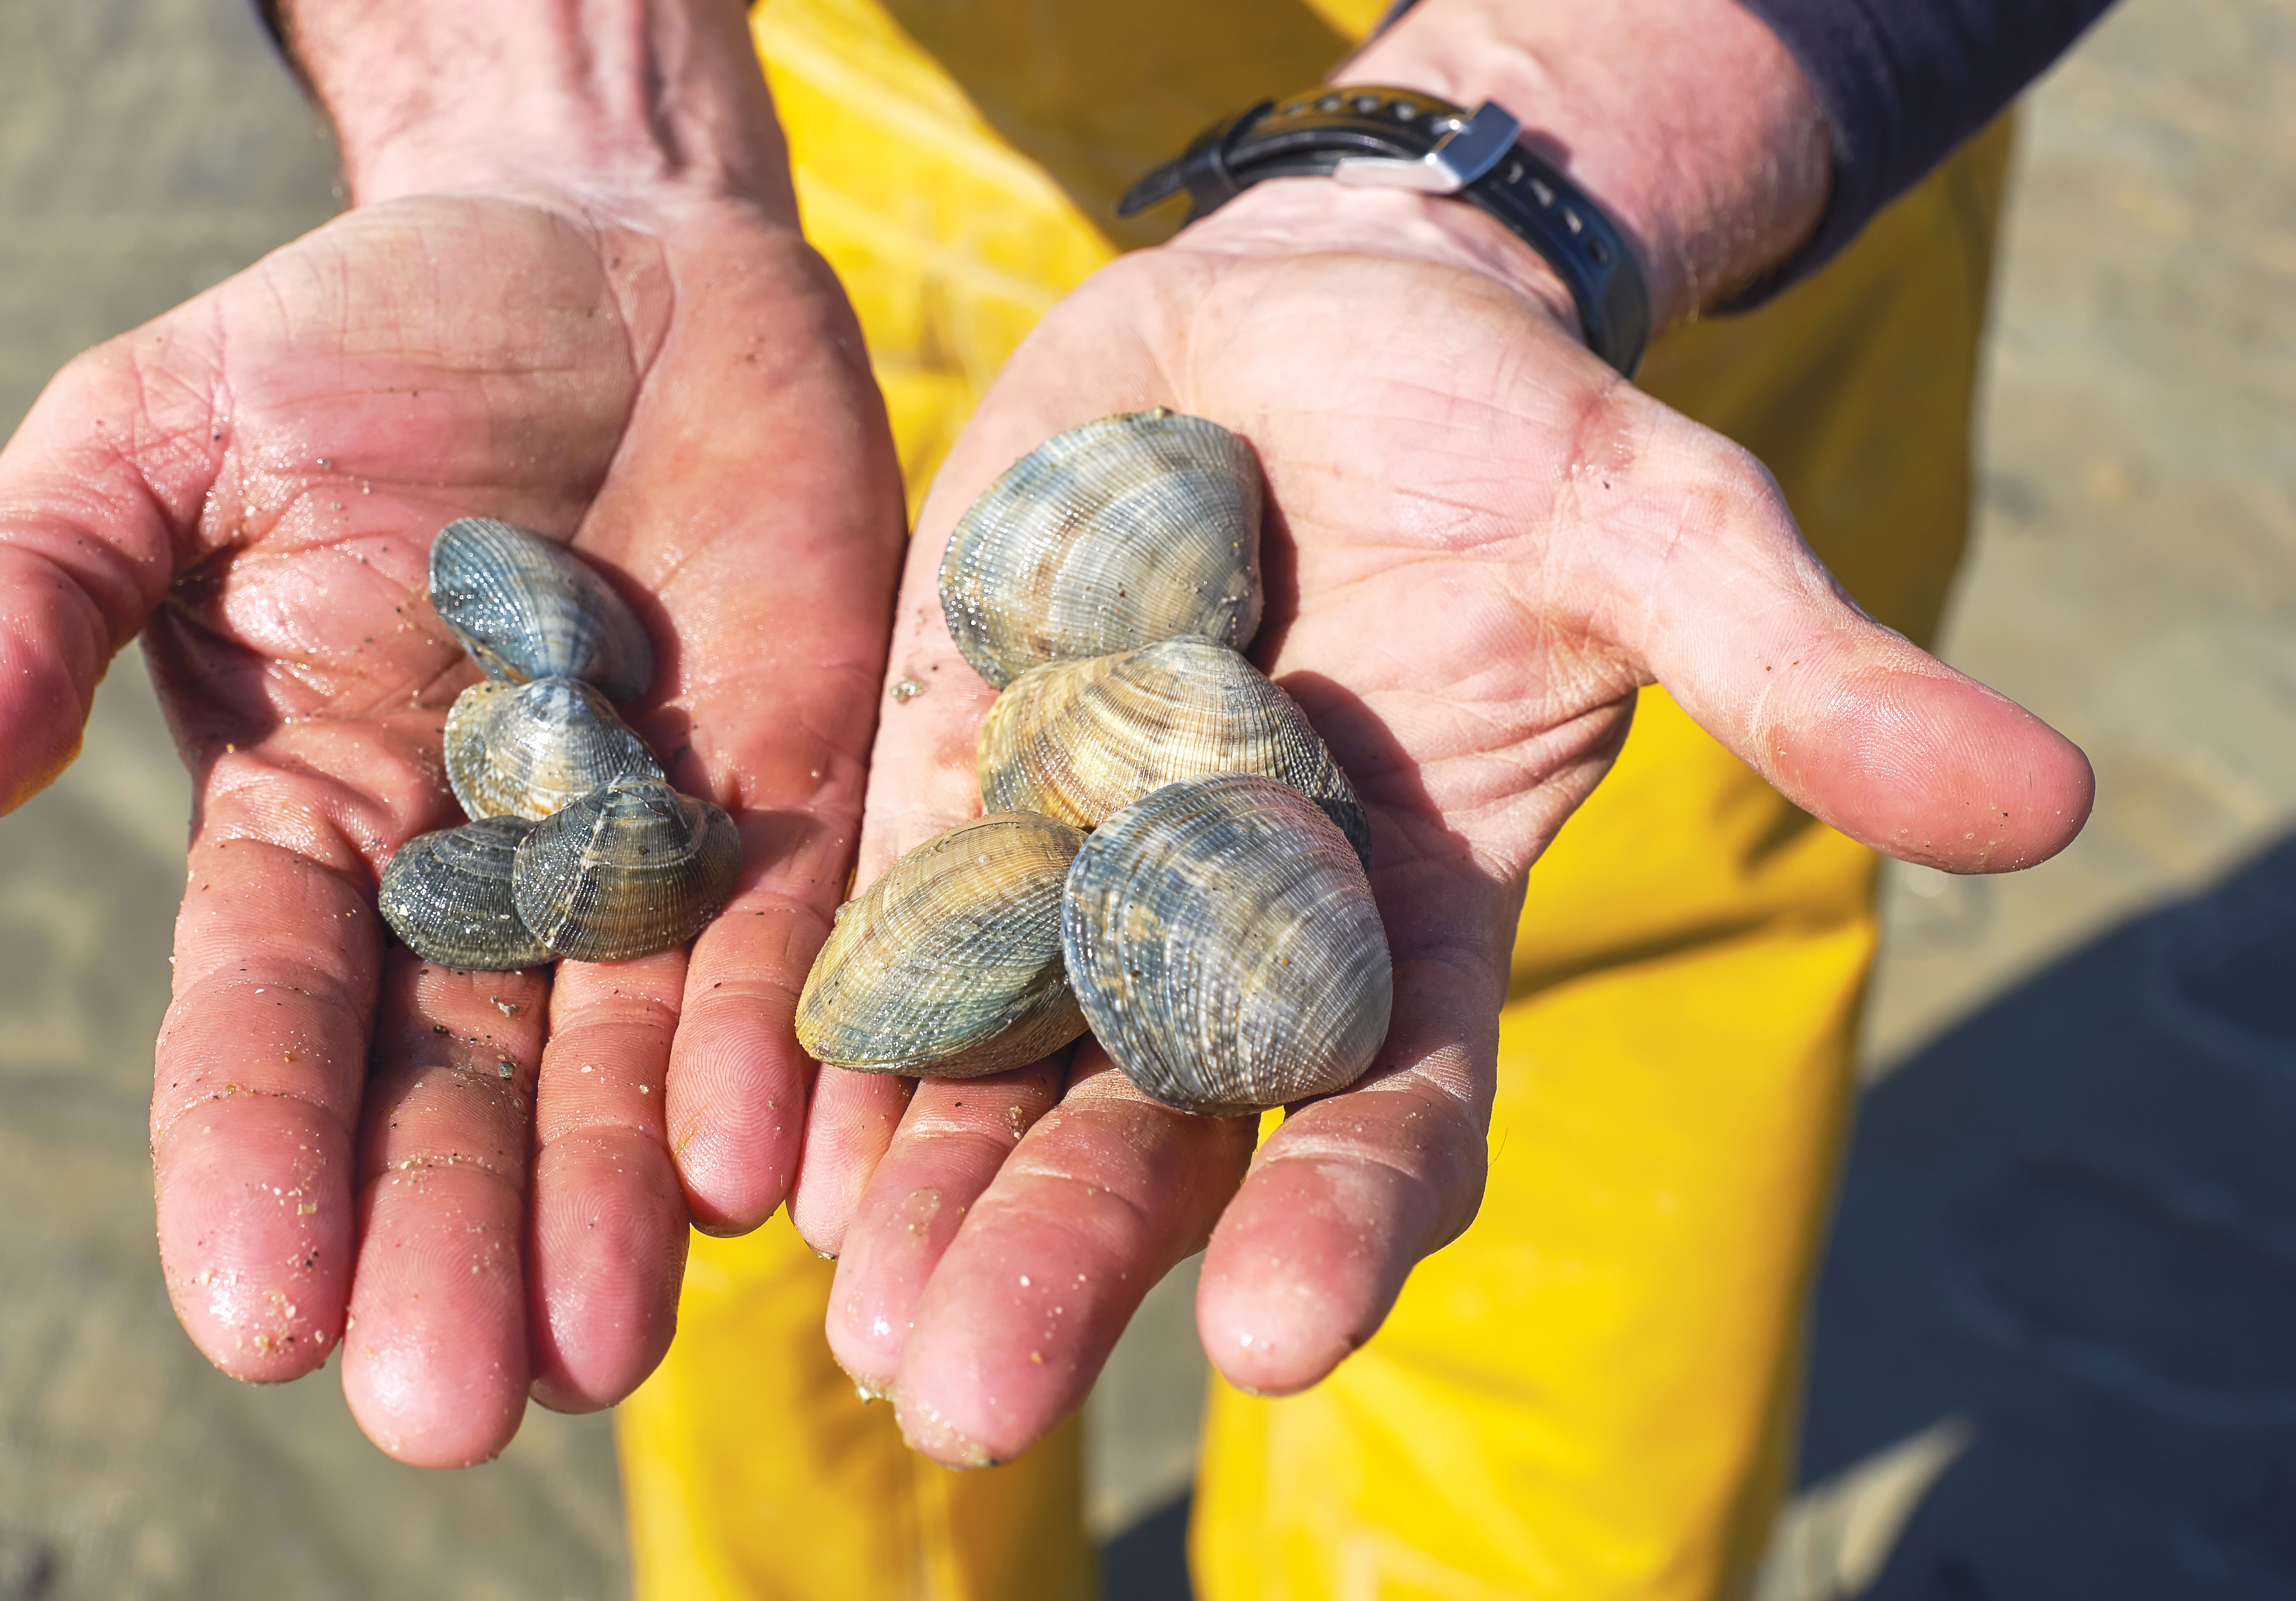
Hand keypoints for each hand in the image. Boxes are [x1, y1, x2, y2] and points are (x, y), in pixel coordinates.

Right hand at [0, 2, 902, 1466]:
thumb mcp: (153, 424)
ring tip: (596, 1354)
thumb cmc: (357, 339)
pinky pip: (785, 949)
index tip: (253, 1312)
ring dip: (607, 1210)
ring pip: (619, 1066)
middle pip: (450, 1089)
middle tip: (441, 1408)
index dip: (252, 1157)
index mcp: (304, 817)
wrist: (606, 250)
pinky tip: (762, 1178)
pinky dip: (771, 1061)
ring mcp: (645, 850)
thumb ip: (32, 585)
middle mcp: (474, 877)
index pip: (265, 1014)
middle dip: (445, 1242)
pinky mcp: (796, 795)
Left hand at [783, 170, 2090, 1465]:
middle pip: (1150, 1136)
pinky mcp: (942, 787)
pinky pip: (878, 944)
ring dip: (922, 1198)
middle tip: (968, 1388)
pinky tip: (766, 1151)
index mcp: (1404, 925)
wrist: (1294, 320)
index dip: (1340, 1219)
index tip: (1277, 1329)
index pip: (1385, 1114)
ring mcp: (1067, 875)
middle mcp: (1223, 942)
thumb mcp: (1651, 520)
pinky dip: (823, 1042)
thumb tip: (2048, 797)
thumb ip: (1799, 668)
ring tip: (851, 1324)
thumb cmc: (1497, 419)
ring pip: (992, 1075)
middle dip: (1066, 1255)